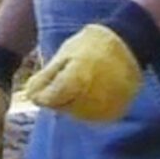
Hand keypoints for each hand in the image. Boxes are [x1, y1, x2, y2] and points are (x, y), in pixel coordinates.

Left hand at [24, 23, 142, 122]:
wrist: (128, 44)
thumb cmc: (92, 45)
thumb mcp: (65, 54)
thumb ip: (47, 77)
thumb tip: (31, 95)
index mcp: (77, 80)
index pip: (49, 99)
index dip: (42, 93)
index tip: (39, 85)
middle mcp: (93, 98)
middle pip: (62, 107)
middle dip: (57, 96)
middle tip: (66, 76)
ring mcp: (106, 108)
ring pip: (76, 113)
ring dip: (72, 102)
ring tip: (81, 80)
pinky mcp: (115, 112)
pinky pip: (92, 114)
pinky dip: (86, 106)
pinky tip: (90, 89)